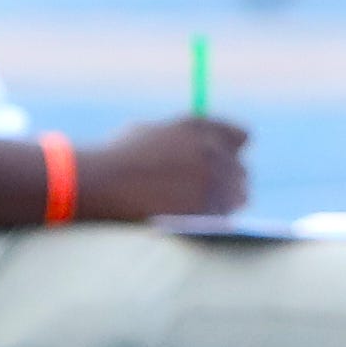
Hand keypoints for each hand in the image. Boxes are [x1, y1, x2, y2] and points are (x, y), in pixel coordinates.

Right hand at [78, 116, 249, 220]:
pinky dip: (216, 219)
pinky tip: (198, 220)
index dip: (231, 150)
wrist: (104, 182)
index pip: (241, 136)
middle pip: (241, 168)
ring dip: (226, 201)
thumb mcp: (149, 133)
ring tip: (205, 208)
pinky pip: (226, 215)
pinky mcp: (209, 206)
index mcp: (199, 126)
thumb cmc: (117, 157)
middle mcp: (212, 149)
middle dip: (228, 179)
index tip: (225, 161)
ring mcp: (213, 178)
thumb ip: (178, 138)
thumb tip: (194, 147)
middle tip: (213, 193)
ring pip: (240, 193)